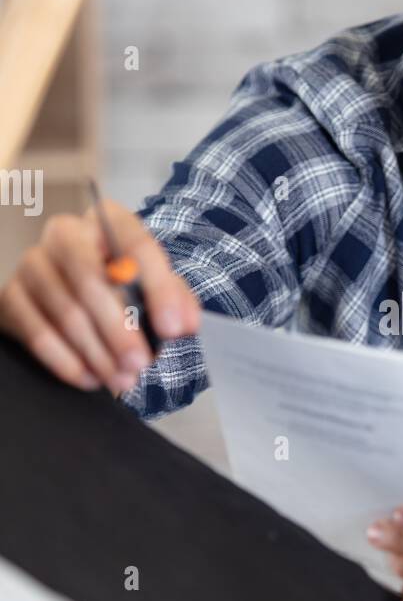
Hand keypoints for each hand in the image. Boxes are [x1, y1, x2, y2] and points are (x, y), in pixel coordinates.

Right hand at [0, 201, 199, 392]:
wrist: (74, 290)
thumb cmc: (120, 285)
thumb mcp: (153, 286)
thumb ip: (176, 299)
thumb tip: (186, 322)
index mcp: (105, 221)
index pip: (134, 245)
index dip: (158, 289)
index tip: (174, 329)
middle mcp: (64, 234)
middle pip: (90, 279)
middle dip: (120, 329)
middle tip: (140, 363)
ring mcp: (33, 264)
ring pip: (66, 313)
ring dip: (98, 353)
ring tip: (122, 379)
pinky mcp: (10, 296)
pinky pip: (38, 334)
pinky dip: (68, 362)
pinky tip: (92, 378)